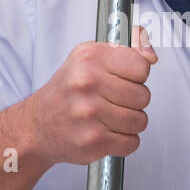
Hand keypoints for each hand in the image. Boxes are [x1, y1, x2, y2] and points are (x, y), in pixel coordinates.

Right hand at [28, 25, 157, 164]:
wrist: (38, 125)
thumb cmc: (67, 91)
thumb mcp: (90, 57)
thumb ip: (127, 47)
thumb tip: (151, 55)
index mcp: (89, 58)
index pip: (142, 66)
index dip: (136, 76)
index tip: (123, 79)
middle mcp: (87, 83)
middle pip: (143, 95)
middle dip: (133, 101)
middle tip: (112, 101)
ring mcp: (89, 113)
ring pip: (140, 120)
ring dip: (129, 123)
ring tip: (109, 118)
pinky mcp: (93, 140)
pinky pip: (132, 142)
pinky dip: (123, 142)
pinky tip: (107, 133)